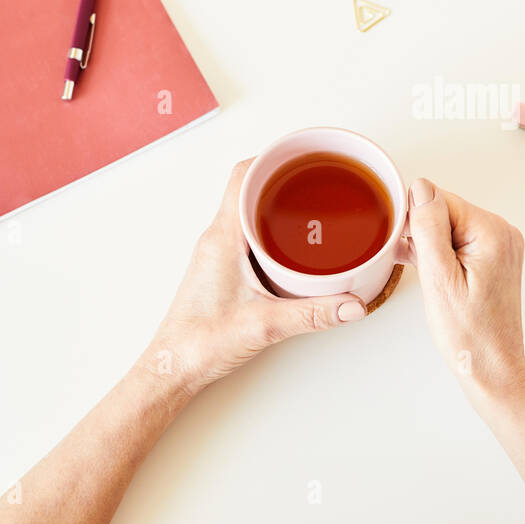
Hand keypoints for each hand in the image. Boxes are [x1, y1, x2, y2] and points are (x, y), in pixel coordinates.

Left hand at [143, 159, 367, 394]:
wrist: (173, 369)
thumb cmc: (200, 343)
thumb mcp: (266, 325)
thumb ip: (314, 314)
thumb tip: (352, 304)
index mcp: (222, 238)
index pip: (242, 176)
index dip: (272, 158)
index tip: (303, 154)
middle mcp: (217, 239)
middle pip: (248, 188)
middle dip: (284, 178)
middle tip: (317, 178)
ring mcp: (218, 253)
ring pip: (248, 211)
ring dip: (278, 204)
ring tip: (312, 208)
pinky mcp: (222, 270)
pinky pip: (248, 234)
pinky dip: (272, 229)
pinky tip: (295, 247)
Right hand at [406, 178, 524, 397]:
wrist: (492, 368)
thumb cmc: (469, 335)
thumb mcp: (439, 279)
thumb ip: (429, 228)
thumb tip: (420, 187)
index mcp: (493, 232)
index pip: (440, 199)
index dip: (416, 221)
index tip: (406, 248)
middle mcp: (502, 232)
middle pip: (445, 210)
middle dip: (422, 232)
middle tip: (418, 269)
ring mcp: (499, 245)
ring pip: (448, 226)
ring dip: (428, 244)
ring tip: (427, 278)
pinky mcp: (492, 259)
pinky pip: (457, 241)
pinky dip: (439, 253)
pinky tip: (428, 271)